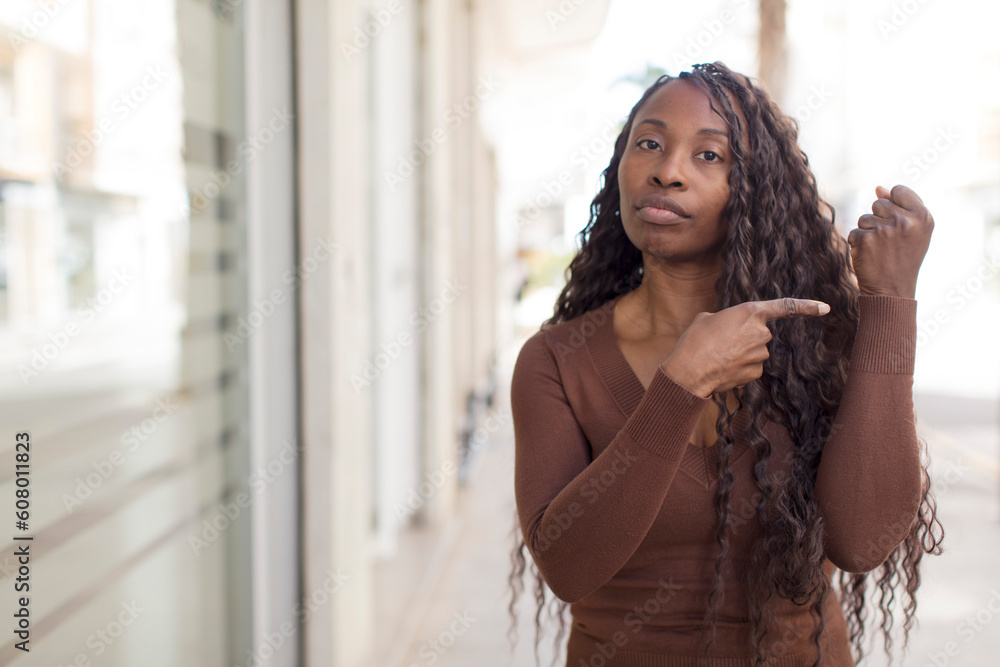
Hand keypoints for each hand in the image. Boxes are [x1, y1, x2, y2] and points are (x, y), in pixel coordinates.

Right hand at [660, 298, 829, 397]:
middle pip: (760, 333)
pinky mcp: (756, 372)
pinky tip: (723, 367)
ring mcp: (761, 354)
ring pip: (755, 351)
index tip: (825, 308)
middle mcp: (761, 333)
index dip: (808, 306)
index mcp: (751, 312)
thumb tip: (728, 329)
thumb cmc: (695, 341)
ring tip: (718, 354)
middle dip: (745, 336)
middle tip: (721, 340)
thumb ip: (727, 319)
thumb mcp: (707, 318)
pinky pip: (751, 367)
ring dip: (741, 352)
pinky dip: (739, 367)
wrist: (690, 370)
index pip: (786, 307)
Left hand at [848, 185, 932, 298]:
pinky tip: (870, 256)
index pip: (899, 189)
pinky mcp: (865, 239)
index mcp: (923, 216)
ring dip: (868, 232)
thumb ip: (899, 206)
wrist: (892, 291)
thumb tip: (878, 187)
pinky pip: (854, 232)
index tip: (899, 223)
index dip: (894, 204)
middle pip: (879, 203)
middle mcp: (906, 221)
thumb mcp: (912, 231)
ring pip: (864, 218)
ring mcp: (885, 230)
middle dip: (880, 219)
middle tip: (890, 242)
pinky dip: (857, 244)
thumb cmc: (903, 259)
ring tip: (880, 250)